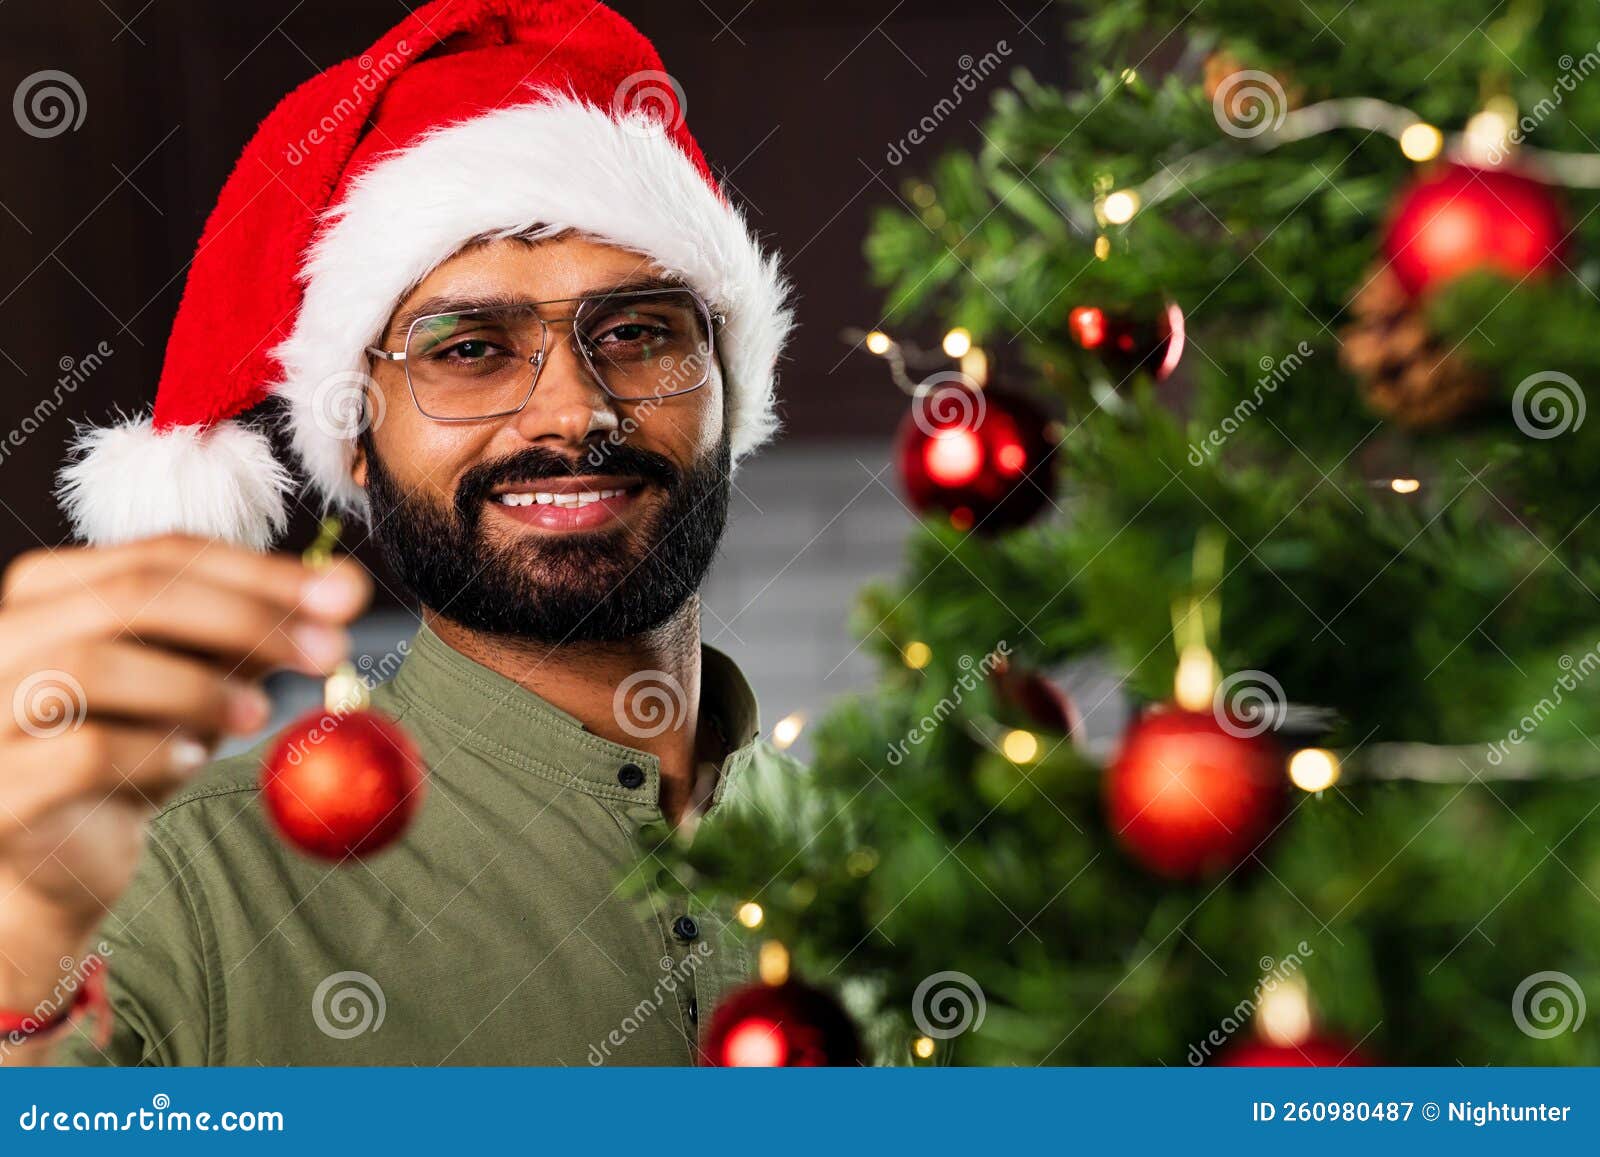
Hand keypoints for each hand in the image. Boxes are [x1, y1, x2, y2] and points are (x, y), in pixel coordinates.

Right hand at [0, 534, 370, 1007]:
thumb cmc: (133, 747)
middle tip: (326, 651)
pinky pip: (78, 753)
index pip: (162, 553)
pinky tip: (190, 761)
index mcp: (53, 589)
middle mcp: (3, 633)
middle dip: (244, 618)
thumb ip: (258, 633)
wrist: (62, 859)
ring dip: (195, 685)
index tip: (346, 597)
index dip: (261, 572)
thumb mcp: (201, 680)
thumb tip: (346, 588)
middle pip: (131, 596)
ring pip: (91, 665)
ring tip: (259, 716)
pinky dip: (150, 751)